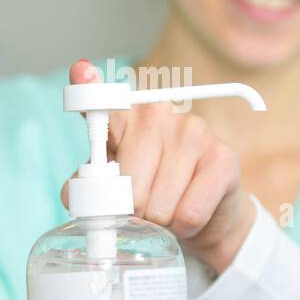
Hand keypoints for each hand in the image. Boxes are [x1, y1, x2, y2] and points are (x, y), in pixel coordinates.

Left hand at [59, 58, 257, 274]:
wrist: (205, 216)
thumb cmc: (152, 196)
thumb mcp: (113, 188)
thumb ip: (89, 186)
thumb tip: (77, 191)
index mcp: (124, 116)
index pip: (99, 100)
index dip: (87, 86)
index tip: (81, 72)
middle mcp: (158, 112)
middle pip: (130, 185)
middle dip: (133, 213)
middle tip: (141, 210)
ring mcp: (194, 129)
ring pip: (159, 205)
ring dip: (160, 223)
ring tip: (166, 212)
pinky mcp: (223, 156)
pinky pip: (190, 213)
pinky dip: (184, 227)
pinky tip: (188, 216)